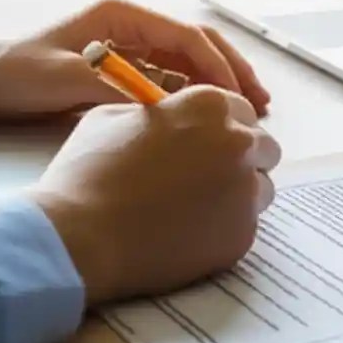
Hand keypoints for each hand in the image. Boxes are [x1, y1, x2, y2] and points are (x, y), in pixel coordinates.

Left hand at [0, 0, 269, 123]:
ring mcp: (129, 50)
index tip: (235, 96)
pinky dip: (195, 99)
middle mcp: (131, 28)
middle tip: (259, 103)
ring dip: (219, 86)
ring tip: (247, 112)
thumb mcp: (65, 81)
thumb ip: (117, 91)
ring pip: (190, 65)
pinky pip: (170, 84)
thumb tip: (166, 109)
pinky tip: (210, 119)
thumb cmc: (14, 72)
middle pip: (198, 45)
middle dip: (232, 71)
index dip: (217, 65)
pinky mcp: (123, 74)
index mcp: (121, 16)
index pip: (186, 36)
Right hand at [28, 85, 280, 304]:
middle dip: (241, 158)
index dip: (223, 127)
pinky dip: (226, 228)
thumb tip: (171, 119)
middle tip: (207, 176)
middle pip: (263, 147)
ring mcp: (245, 191)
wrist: (80, 236)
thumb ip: (159, 113)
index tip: (208, 142)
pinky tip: (190, 234)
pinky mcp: (243, 234)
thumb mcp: (114, 117)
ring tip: (198, 208)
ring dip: (240, 194)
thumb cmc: (88, 172)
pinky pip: (246, 225)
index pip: (241, 110)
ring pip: (262, 187)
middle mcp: (238, 143)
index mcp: (210, 106)